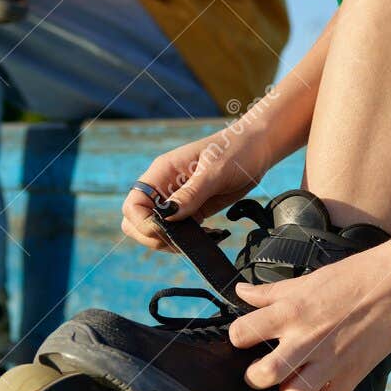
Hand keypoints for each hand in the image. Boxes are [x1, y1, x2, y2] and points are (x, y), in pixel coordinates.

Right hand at [121, 122, 277, 250]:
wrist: (258, 148)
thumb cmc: (236, 150)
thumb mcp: (215, 171)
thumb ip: (191, 194)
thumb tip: (168, 216)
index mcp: (161, 173)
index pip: (133, 205)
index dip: (142, 223)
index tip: (166, 230)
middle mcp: (164, 188)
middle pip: (137, 222)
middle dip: (153, 237)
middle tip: (182, 239)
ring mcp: (178, 200)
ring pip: (157, 230)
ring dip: (173, 241)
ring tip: (203, 237)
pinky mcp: (194, 210)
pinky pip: (181, 231)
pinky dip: (190, 240)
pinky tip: (212, 235)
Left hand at [228, 242, 390, 390]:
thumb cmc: (356, 276)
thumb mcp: (308, 279)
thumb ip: (271, 292)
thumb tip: (242, 292)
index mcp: (291, 311)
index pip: (241, 334)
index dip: (239, 338)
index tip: (246, 338)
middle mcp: (306, 338)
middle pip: (261, 376)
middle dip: (255, 375)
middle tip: (262, 368)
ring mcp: (330, 359)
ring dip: (290, 389)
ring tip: (295, 376)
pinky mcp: (353, 373)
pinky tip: (324, 380)